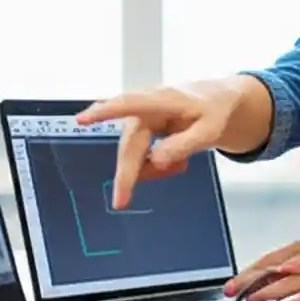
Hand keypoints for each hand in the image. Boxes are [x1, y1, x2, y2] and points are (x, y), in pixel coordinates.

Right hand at [76, 79, 250, 208]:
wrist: (217, 101)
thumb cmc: (213, 110)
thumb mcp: (210, 129)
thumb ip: (184, 144)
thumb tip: (156, 160)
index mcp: (163, 99)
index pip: (129, 104)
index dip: (105, 112)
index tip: (83, 121)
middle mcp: (146, 109)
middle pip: (130, 144)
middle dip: (127, 173)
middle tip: (121, 201)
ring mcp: (142, 120)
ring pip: (134, 153)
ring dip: (151, 169)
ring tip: (180, 168)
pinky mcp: (142, 131)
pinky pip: (141, 155)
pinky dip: (155, 165)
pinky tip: (176, 164)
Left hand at [224, 241, 299, 300]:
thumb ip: (284, 279)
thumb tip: (253, 291)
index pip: (271, 260)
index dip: (249, 273)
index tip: (230, 286)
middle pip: (280, 267)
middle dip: (254, 281)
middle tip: (235, 293)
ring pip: (297, 279)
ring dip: (274, 290)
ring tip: (255, 300)